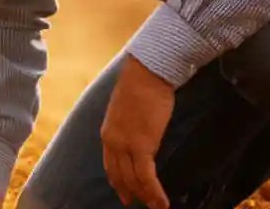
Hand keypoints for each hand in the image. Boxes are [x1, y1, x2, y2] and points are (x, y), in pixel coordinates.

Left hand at [100, 55, 173, 208]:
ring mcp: (125, 145)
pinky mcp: (141, 146)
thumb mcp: (127, 111)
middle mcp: (112, 142)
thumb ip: (128, 127)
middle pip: (120, 175)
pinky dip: (154, 192)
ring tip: (156, 207)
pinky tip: (161, 202)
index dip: (118, 180)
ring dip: (145, 196)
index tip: (124, 191)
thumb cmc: (141, 86)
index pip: (110, 164)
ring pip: (133, 179)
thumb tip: (139, 135)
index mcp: (107, 133)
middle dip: (129, 192)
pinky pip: (146, 176)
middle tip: (138, 204)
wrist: (146, 75)